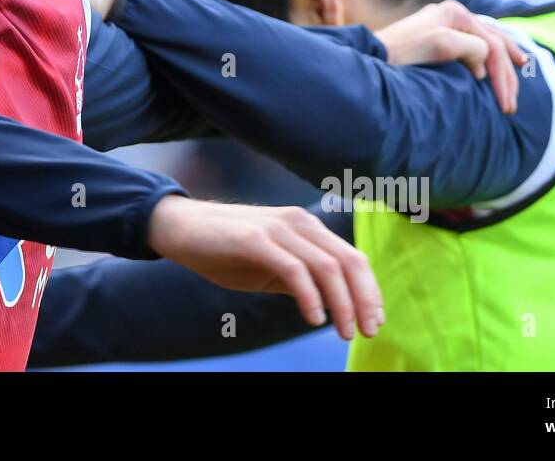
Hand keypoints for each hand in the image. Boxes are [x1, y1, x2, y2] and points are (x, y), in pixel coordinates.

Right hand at [146, 195, 383, 339]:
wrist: (179, 228)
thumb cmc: (224, 249)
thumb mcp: (269, 267)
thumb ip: (299, 278)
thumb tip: (330, 304)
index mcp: (306, 227)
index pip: (352, 258)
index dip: (369, 291)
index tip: (375, 321)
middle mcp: (298, 223)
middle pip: (348, 262)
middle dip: (364, 300)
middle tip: (368, 332)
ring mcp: (276, 229)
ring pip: (326, 266)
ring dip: (341, 303)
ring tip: (343, 331)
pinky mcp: (254, 238)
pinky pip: (293, 269)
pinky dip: (309, 296)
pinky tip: (313, 318)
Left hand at [374, 0, 527, 113]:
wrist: (369, 58)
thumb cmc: (402, 53)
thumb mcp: (441, 45)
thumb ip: (473, 47)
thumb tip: (485, 62)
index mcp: (455, 13)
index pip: (492, 45)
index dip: (502, 77)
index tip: (504, 106)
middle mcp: (452, 14)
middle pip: (493, 44)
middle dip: (506, 76)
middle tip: (510, 106)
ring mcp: (444, 25)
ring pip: (486, 45)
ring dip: (502, 67)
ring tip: (513, 87)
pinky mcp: (436, 38)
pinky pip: (473, 47)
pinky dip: (488, 61)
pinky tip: (493, 71)